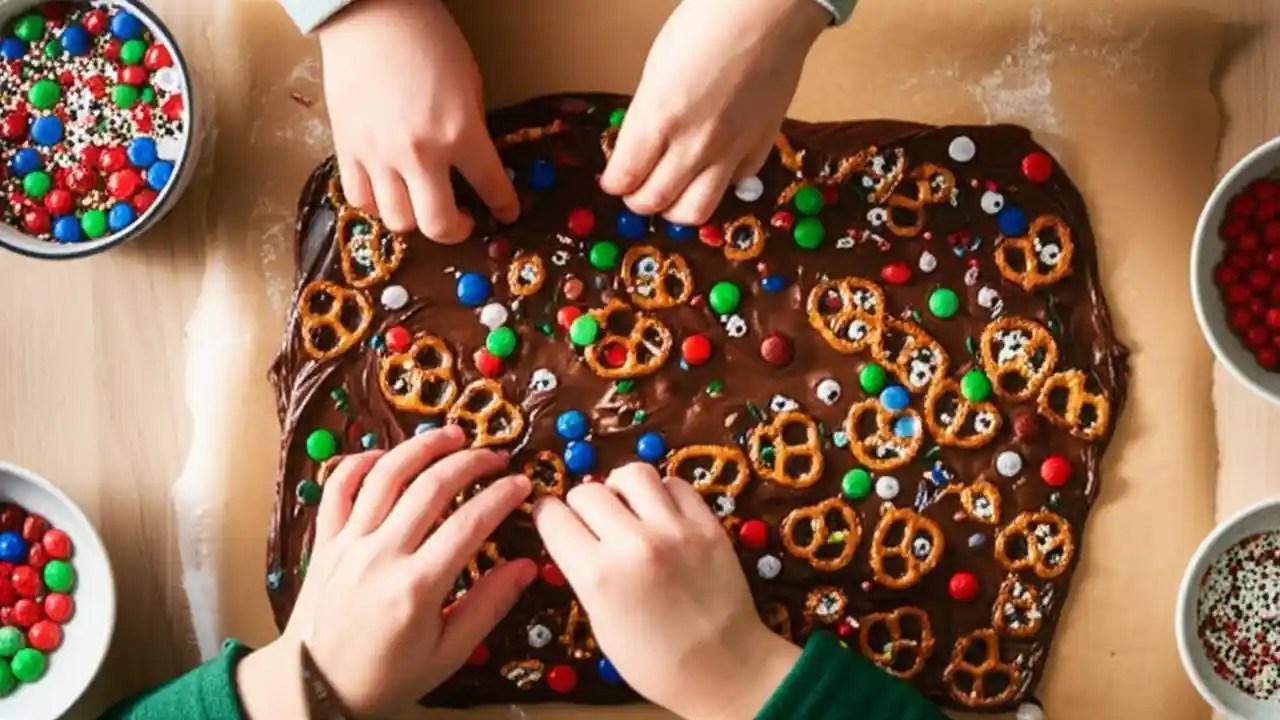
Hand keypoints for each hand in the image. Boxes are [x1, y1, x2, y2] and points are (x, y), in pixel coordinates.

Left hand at [236, 426, 534, 716]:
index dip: (502, 497)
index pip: (470, 523)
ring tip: (451, 435)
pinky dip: (361, 462)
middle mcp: (382, 555)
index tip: (522, 485)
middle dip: (470, 462)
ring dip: (422, 447)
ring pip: (387, 475)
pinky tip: (387, 456)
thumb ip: (488, 606)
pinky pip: (339, 487)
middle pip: (431, 487)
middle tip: (495, 456)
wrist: (312, 689)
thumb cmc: (386, 677)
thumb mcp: (448, 654)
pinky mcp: (325, 540)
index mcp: (418, 587)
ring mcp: (349, 543)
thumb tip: (527, 566)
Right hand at [318, 0, 517, 240]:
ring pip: (397, 220)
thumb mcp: (470, 84)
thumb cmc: (428, 41)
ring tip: (422, 204)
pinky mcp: (347, 149)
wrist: (372, 15)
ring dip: (415, 219)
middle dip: (456, 231)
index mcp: (460, 133)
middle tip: (462, 220)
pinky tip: (389, 192)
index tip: (506, 212)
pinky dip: (378, 204)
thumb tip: (471, 163)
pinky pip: (361, 199)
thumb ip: (471, 130)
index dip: (504, 206)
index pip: (491, 187)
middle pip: (437, 224)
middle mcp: (419, 153)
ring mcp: (379, 155)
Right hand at [533, 464, 800, 719]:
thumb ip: (586, 573)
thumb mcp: (601, 622)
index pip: (554, 517)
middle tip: (593, 521)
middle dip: (581, 504)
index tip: (555, 522)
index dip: (548, 517)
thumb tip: (577, 535)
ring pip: (633, 474)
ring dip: (621, 488)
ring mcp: (675, 529)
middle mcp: (634, 543)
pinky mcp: (708, 525)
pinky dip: (662, 493)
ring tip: (627, 507)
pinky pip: (676, 484)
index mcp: (598, 575)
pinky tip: (662, 512)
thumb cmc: (655, 661)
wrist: (724, 667)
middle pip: (588, 491)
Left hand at [601, 0, 826, 225]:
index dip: (613, 183)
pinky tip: (711, 168)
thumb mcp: (657, 70)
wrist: (767, 12)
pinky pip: (733, 186)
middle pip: (654, 202)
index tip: (614, 180)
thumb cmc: (706, 25)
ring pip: (695, 211)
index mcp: (659, 117)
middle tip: (636, 192)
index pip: (624, 177)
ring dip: (675, 210)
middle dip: (638, 201)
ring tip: (671, 195)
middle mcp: (693, 143)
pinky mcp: (759, 148)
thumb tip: (639, 150)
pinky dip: (717, 185)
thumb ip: (647, 116)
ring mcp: (730, 150)